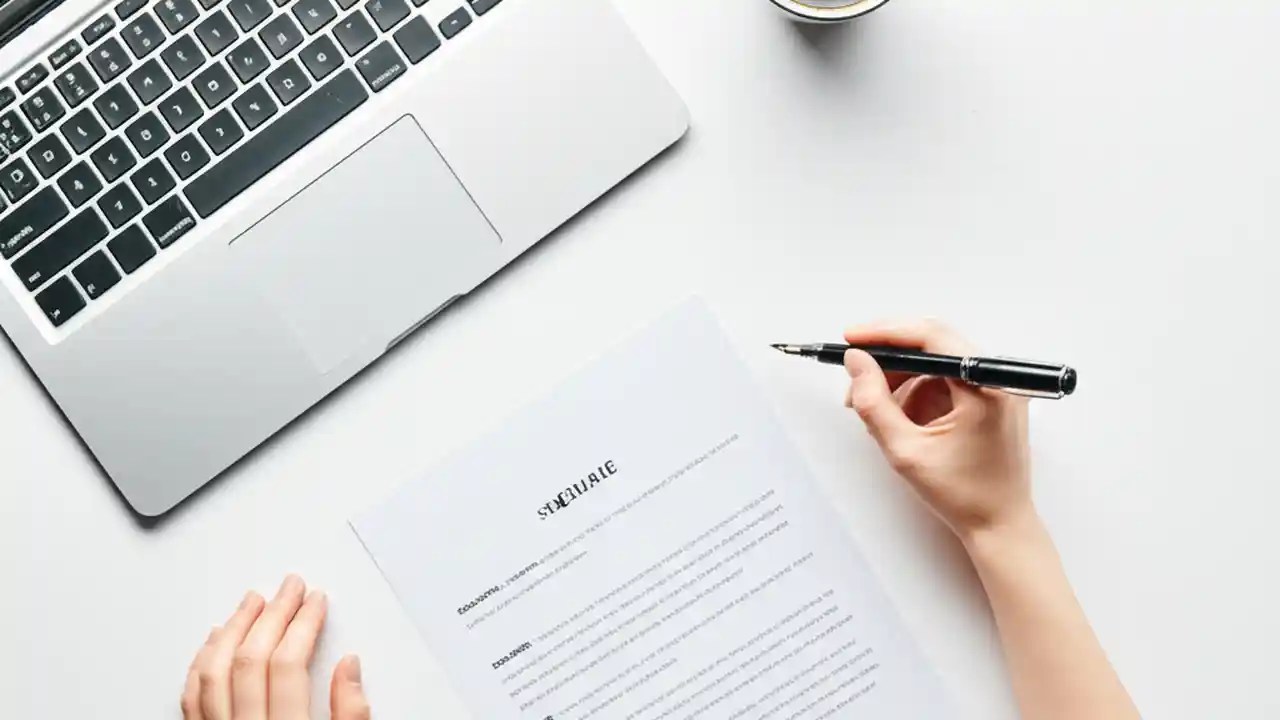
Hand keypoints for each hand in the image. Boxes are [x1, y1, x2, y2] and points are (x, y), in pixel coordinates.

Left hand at [181, 575, 370, 719]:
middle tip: (290, 588)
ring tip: (252, 602)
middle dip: (274, 614)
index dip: (304, 624)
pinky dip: (202, 662)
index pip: (289, 663)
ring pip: (214, 671)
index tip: (316, 602)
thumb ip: (350, 715)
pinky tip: (215, 640)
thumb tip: (349, 667)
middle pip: (251, 659)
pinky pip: (191, 695)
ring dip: (234, 628)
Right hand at [842, 320, 1034, 542]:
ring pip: (935, 364)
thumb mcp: (905, 451)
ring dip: (902, 381)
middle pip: (932, 345)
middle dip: (889, 361)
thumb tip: (856, 363)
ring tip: (878, 413)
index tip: (851, 340)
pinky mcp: (992, 399)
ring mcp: (998, 388)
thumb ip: (874, 403)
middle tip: (857, 379)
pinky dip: (919, 394)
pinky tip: (902, 420)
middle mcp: (998, 379)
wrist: (1000, 526)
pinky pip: (946, 381)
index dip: (885, 333)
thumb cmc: (962, 495)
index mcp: (986, 387)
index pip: (930, 337)